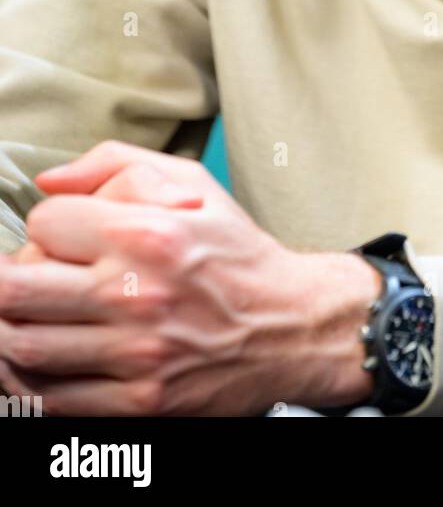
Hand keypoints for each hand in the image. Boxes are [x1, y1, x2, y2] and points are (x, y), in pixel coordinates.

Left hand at [0, 142, 378, 415]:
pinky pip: (52, 399)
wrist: (291, 324)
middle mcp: (137, 293)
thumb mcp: (192, 182)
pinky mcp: (140, 401)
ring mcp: (136, 353)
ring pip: (24, 348)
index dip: (45, 228)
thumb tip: (50, 180)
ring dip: (15, 331)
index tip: (60, 239)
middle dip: (13, 281)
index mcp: (147, 233)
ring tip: (35, 318)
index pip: (44, 224)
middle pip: (16, 290)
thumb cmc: (236, 254)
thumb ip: (116, 165)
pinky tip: (49, 360)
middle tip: (30, 280)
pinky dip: (33, 383)